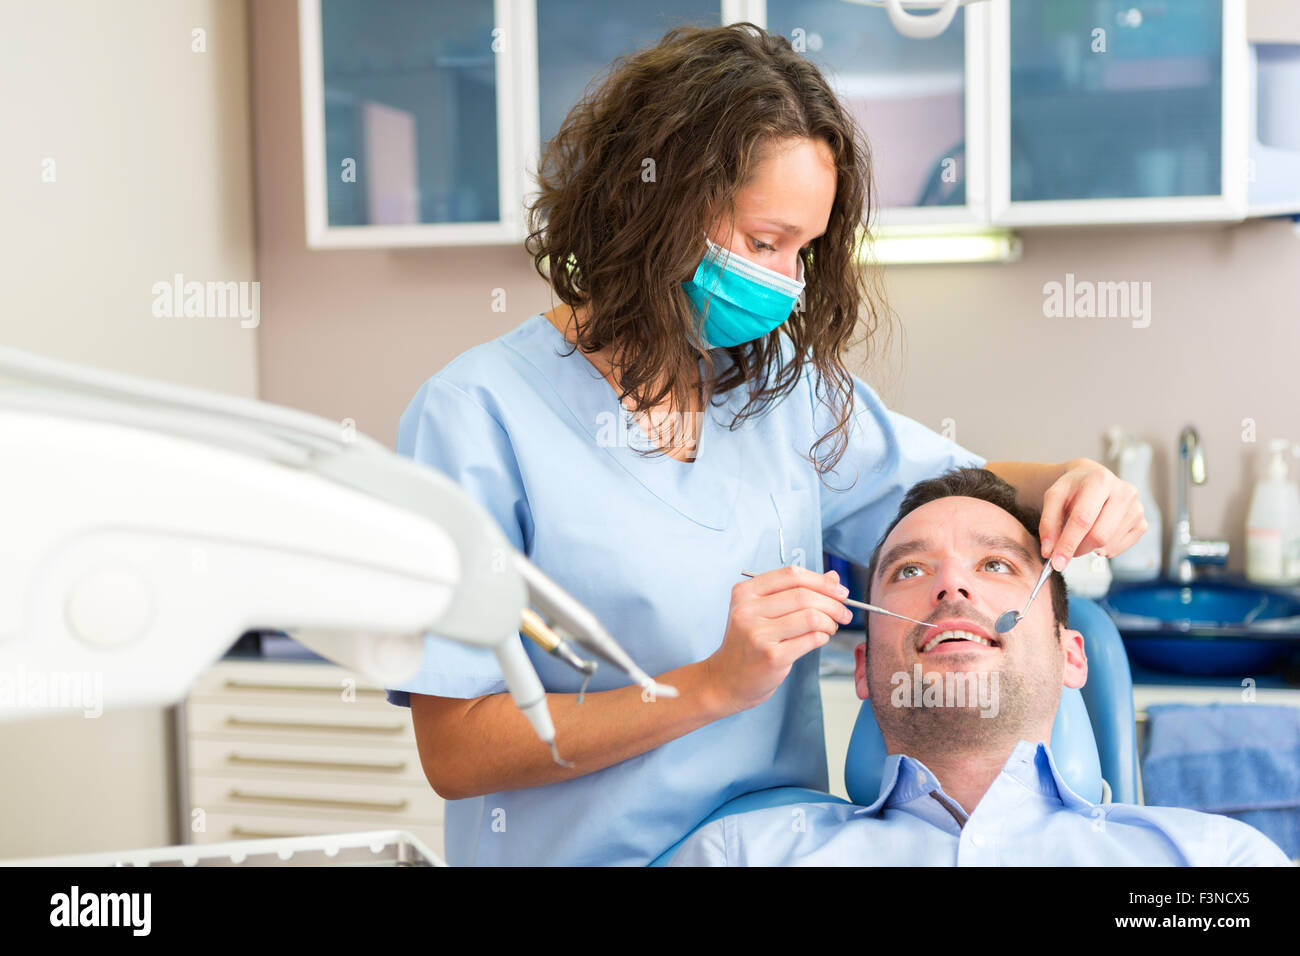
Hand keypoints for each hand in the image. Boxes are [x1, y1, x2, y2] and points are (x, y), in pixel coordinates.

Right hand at [705, 565, 852, 714]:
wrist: (726, 679)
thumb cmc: (747, 643)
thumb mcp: (762, 611)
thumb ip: (795, 591)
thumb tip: (833, 577)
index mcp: (745, 592)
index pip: (791, 575)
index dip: (821, 581)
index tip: (840, 591)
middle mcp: (748, 610)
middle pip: (804, 595)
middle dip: (833, 603)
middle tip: (844, 612)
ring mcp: (758, 634)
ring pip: (811, 617)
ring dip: (830, 621)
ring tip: (831, 627)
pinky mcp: (772, 656)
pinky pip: (811, 639)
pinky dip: (823, 637)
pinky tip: (821, 638)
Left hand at [1039, 458, 1147, 570]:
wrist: (1093, 478)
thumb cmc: (1074, 488)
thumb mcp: (1054, 497)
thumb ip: (1048, 523)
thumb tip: (1049, 551)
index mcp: (1100, 480)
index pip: (1083, 519)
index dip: (1068, 544)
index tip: (1056, 562)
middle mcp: (1124, 492)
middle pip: (1099, 536)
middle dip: (1078, 549)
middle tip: (1066, 550)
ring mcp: (1136, 509)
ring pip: (1108, 545)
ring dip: (1089, 548)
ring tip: (1083, 533)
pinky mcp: (1142, 523)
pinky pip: (1118, 549)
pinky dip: (1103, 549)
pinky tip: (1097, 534)